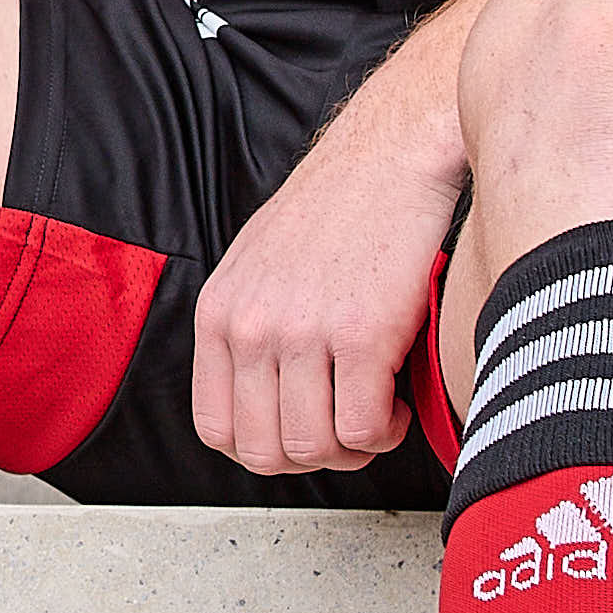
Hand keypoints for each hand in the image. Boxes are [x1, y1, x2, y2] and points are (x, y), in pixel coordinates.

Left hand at [187, 126, 456, 475]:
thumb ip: (249, 327)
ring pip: (314, 448)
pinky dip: (384, 432)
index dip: (263, 449)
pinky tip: (397, 402)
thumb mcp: (259, 264)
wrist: (391, 154)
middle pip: (264, 451)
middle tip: (346, 430)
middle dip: (312, 458)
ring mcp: (302, 332)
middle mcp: (251, 326)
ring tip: (375, 412)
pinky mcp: (362, 334)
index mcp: (219, 312)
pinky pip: (362, 429)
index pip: (215, 428)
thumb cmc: (336, 206)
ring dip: (353, 448)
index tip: (300, 434)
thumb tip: (264, 399)